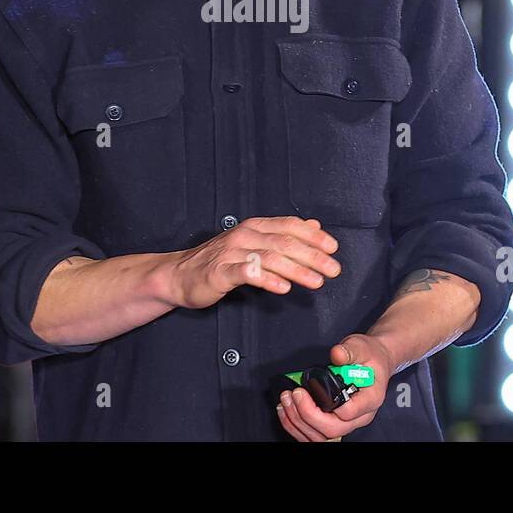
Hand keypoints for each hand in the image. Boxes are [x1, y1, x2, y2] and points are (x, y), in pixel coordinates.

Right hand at [168, 216, 339, 309]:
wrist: (180, 274)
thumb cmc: (219, 261)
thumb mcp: (253, 243)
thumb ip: (282, 234)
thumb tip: (313, 225)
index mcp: (254, 227)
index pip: (289, 225)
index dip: (313, 236)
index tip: (333, 248)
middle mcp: (244, 235)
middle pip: (284, 242)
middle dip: (312, 255)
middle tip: (333, 269)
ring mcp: (231, 253)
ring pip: (270, 257)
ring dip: (297, 269)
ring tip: (316, 281)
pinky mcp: (220, 272)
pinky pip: (247, 273)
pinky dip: (267, 279)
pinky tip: (283, 287)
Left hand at [277, 334, 395, 441]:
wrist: (374, 363)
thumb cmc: (369, 357)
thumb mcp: (362, 346)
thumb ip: (349, 351)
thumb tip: (337, 354)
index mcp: (371, 398)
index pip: (348, 412)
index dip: (326, 406)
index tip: (307, 390)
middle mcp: (360, 416)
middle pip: (333, 430)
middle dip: (307, 415)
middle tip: (294, 395)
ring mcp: (348, 423)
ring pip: (322, 437)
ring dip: (299, 423)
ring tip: (285, 402)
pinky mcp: (335, 422)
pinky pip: (315, 435)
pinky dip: (297, 427)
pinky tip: (287, 412)